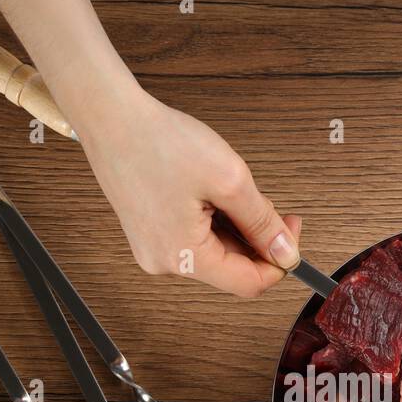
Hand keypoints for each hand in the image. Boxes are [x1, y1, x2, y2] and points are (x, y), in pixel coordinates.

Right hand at [75, 90, 300, 295]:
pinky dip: (213, 220)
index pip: (249, 283)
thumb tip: (286, 251)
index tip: (290, 229)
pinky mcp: (149, 233)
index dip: (279, 260)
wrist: (112, 118)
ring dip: (234, 226)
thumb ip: (262, 221)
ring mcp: (153, 249)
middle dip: (256, 238)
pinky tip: (209, 191)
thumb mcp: (229, 180)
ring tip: (227, 187)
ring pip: (215, 252)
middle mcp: (164, 262)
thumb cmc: (159, 142)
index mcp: (183, 258)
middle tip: (263, 200)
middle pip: (232, 268)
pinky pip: (195, 238)